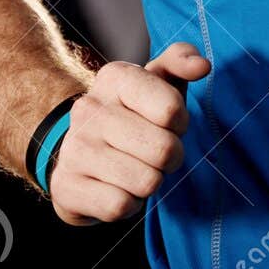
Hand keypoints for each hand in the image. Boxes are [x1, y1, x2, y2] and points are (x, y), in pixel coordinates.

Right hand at [48, 42, 210, 224]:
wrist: (78, 153)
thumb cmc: (132, 115)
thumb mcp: (158, 82)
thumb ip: (182, 61)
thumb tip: (202, 66)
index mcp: (115, 78)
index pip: (171, 109)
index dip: (180, 123)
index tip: (169, 124)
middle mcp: (89, 109)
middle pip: (164, 150)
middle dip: (171, 158)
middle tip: (155, 153)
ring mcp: (74, 148)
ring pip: (146, 182)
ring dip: (151, 182)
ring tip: (136, 169)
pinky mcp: (66, 186)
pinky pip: (120, 206)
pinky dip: (129, 204)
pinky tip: (118, 188)